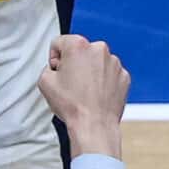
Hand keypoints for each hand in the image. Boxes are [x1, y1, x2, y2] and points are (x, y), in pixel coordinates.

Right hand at [39, 35, 131, 158]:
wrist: (94, 125)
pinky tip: (95, 95)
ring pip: (96, 62)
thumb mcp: (44, 82)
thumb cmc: (72, 105)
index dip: (54, 58)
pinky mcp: (124, 76)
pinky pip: (110, 74)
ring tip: (83, 92)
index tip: (57, 70)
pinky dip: (103, 82)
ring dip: (90, 72)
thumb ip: (47, 68)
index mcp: (78, 45)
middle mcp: (99, 49)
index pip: (60, 42)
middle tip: (70, 84)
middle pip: (80, 51)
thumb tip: (55, 69)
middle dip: (74, 64)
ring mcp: (114, 63)